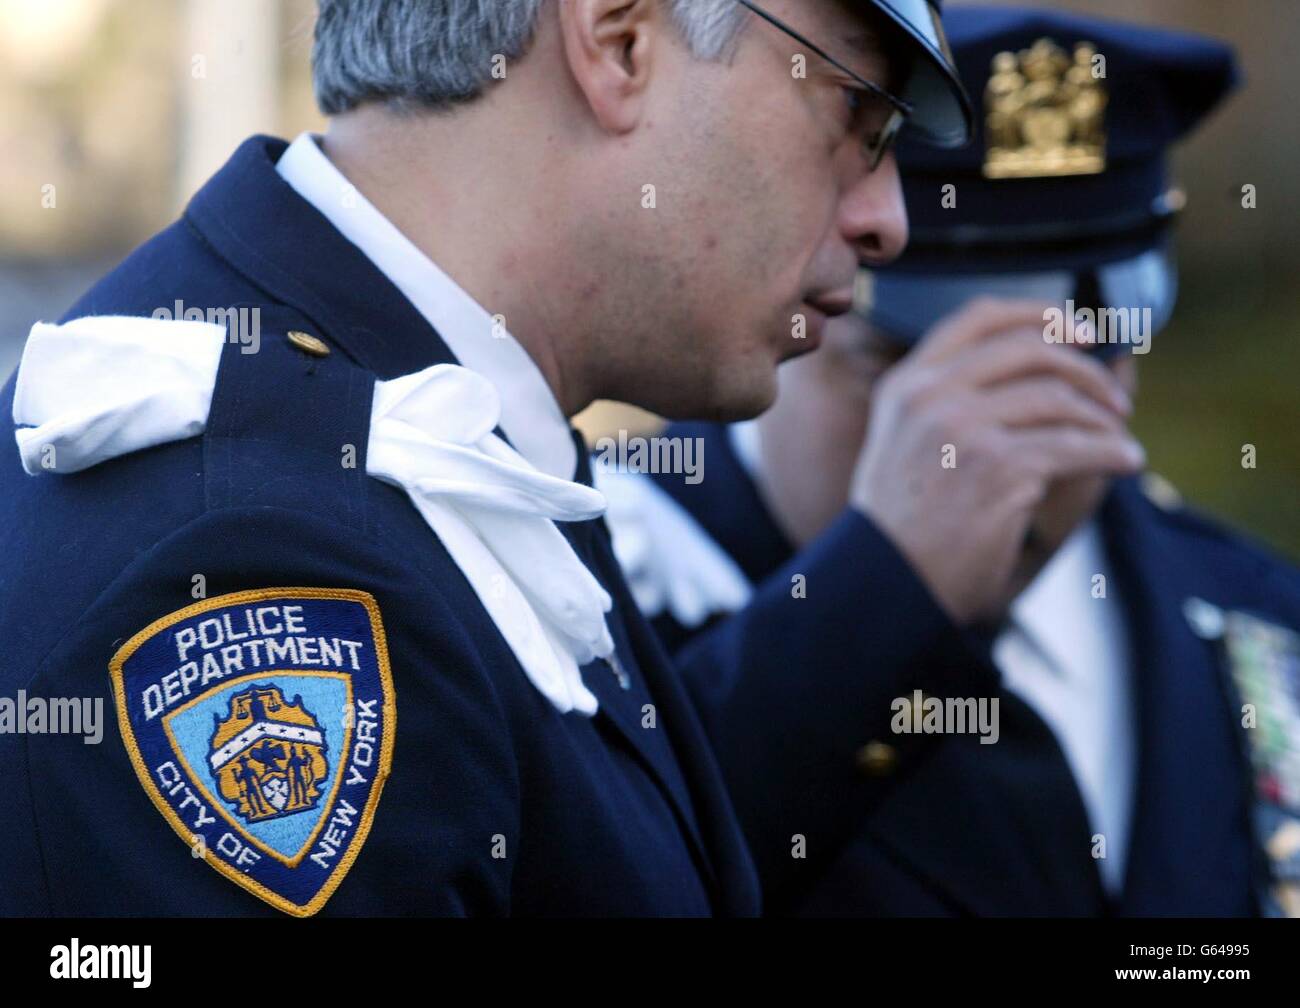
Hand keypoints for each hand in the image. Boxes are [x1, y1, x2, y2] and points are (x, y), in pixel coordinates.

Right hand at [849, 298, 1143, 624]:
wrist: (885, 582)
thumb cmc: (904, 524)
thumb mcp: (909, 444)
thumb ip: (956, 402)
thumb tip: (1052, 371)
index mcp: (907, 383)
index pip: (980, 318)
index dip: (1040, 314)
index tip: (1081, 330)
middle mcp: (930, 395)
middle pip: (1030, 350)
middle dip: (1084, 369)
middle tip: (1114, 398)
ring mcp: (962, 427)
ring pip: (1058, 399)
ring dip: (1102, 417)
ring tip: (1118, 437)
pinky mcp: (998, 467)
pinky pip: (1075, 446)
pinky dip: (1110, 452)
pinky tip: (1126, 461)